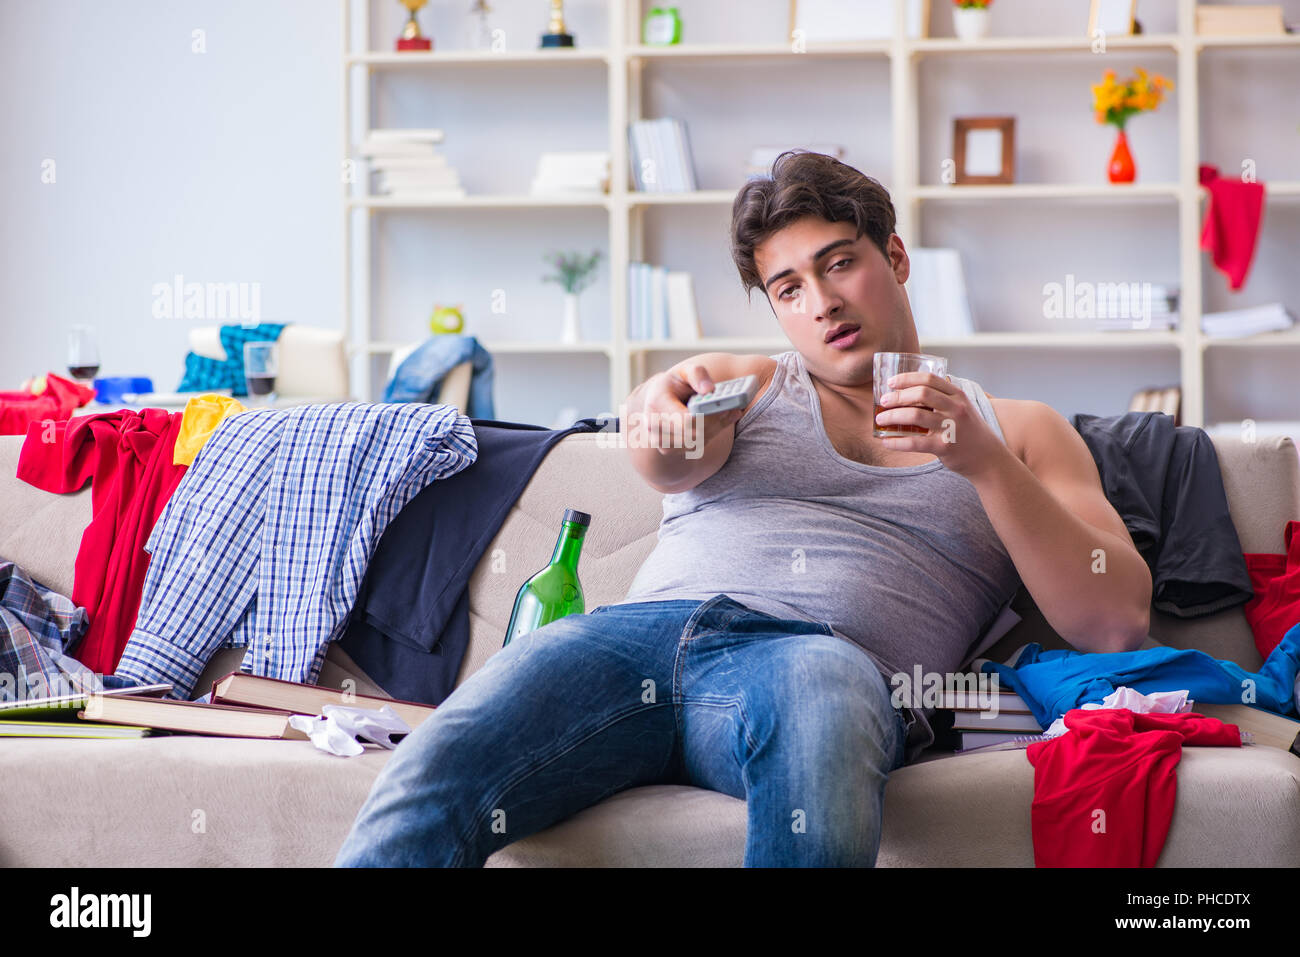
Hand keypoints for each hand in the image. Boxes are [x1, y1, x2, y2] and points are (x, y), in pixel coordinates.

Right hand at [638, 365, 743, 455]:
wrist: (663, 399)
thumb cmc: (676, 384)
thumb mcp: (686, 370)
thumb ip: (698, 374)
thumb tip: (709, 390)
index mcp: (657, 403)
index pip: (684, 420)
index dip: (707, 417)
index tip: (724, 406)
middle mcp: (654, 425)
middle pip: (693, 434)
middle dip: (715, 421)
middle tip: (734, 408)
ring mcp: (660, 440)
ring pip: (696, 442)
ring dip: (715, 428)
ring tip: (728, 412)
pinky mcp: (670, 450)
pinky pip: (696, 447)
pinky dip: (711, 434)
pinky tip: (720, 420)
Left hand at [874, 371, 1008, 480]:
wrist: (988, 458)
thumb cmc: (969, 432)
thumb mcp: (962, 408)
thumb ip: (943, 399)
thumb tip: (911, 392)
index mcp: (958, 395)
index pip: (929, 379)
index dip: (907, 378)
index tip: (891, 382)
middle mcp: (956, 408)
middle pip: (921, 393)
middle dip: (897, 396)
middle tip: (883, 401)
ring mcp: (951, 427)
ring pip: (916, 415)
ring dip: (892, 416)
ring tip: (880, 419)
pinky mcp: (945, 447)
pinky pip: (915, 443)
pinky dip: (897, 442)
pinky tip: (886, 441)